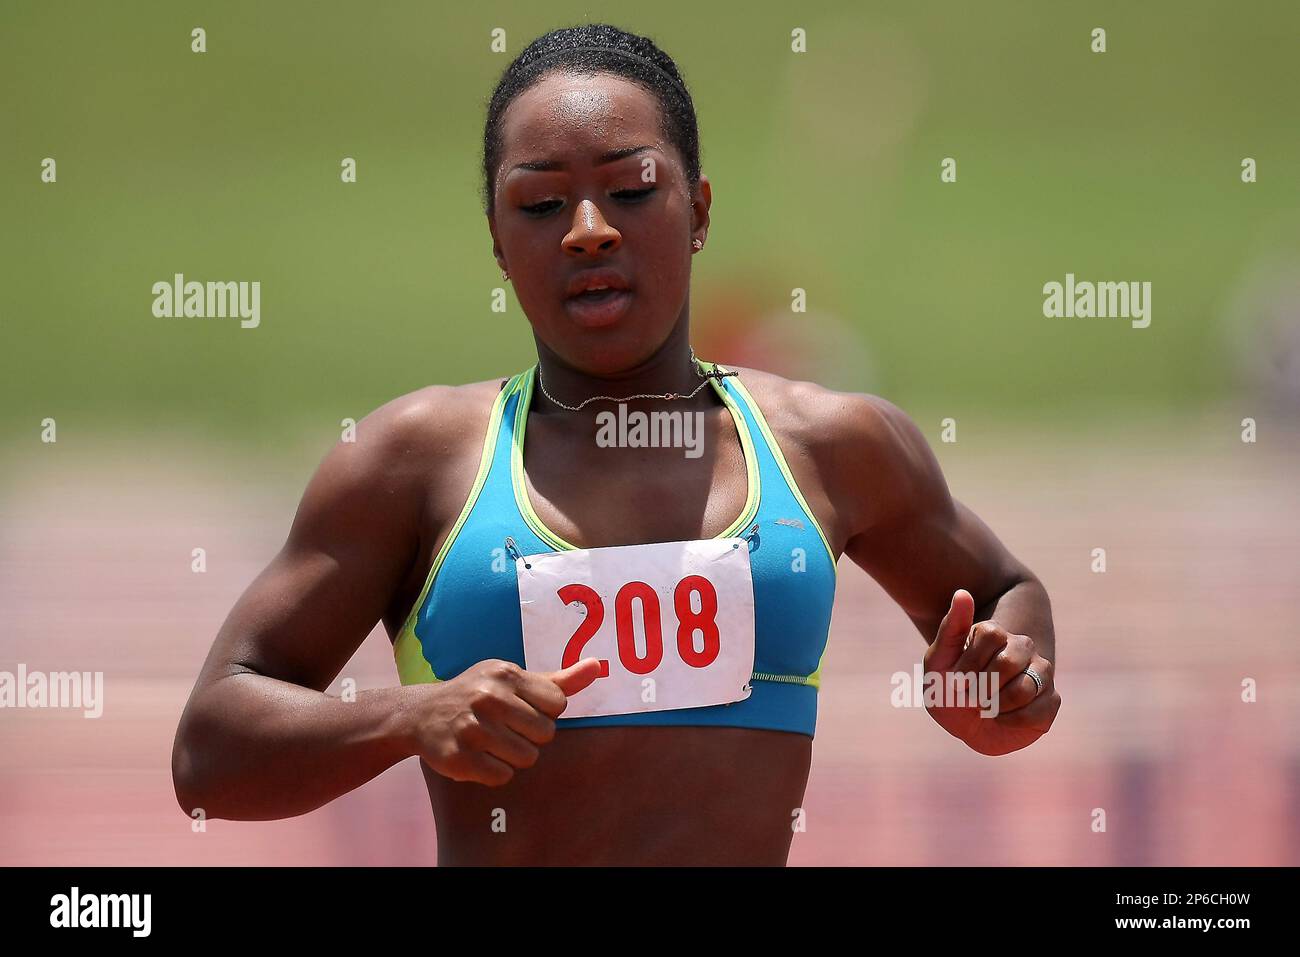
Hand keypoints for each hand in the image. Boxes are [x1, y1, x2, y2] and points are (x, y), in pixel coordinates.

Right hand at [409, 657, 602, 785]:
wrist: (421, 714)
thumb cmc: (479, 695)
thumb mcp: (513, 679)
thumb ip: (558, 679)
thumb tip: (597, 667)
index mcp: (506, 674)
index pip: (558, 703)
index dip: (545, 712)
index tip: (523, 708)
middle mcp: (489, 698)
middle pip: (546, 734)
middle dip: (531, 736)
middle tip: (506, 727)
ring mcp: (472, 728)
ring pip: (527, 758)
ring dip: (514, 755)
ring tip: (492, 742)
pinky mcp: (460, 758)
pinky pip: (502, 776)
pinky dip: (495, 771)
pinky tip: (479, 756)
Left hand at [921, 589, 1060, 755]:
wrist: (964, 726)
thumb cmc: (948, 690)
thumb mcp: (938, 661)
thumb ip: (951, 628)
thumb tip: (962, 592)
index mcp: (993, 634)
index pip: (990, 635)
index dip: (969, 665)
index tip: (955, 680)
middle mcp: (1021, 647)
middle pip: (1007, 662)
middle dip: (982, 688)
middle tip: (971, 696)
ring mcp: (1040, 672)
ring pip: (1025, 688)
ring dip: (996, 706)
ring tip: (987, 707)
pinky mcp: (1051, 699)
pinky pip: (1038, 710)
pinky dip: (1012, 721)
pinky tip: (1003, 718)